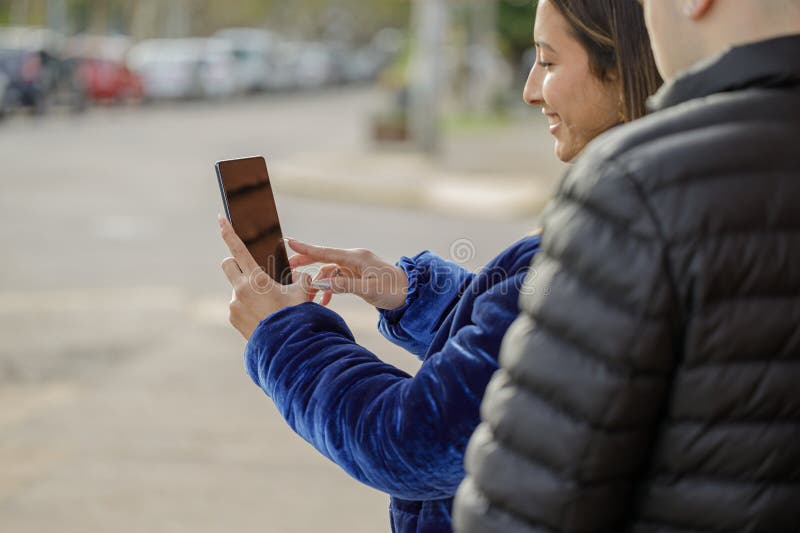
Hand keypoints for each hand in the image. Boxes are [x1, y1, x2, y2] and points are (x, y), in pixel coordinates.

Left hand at [218, 215, 312, 339]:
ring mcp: (234, 305)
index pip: (238, 250)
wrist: (285, 346)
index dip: (228, 232)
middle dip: (235, 263)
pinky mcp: (232, 317)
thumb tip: (300, 275)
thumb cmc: (294, 318)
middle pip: (227, 265)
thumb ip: (301, 278)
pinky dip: (247, 305)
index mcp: (255, 280)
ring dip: (246, 289)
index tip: (220, 219)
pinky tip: (262, 315)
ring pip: (236, 287)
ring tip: (267, 305)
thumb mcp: (302, 293)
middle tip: (251, 271)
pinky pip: (237, 304)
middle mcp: (239, 290)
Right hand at [287, 239, 407, 310]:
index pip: (326, 252)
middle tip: (288, 267)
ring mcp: (356, 267)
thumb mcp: (368, 290)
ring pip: (330, 271)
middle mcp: (354, 259)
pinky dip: (330, 287)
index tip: (289, 242)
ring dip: (318, 281)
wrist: (410, 293)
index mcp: (356, 258)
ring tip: (307, 294)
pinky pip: (338, 278)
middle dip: (306, 262)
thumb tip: (320, 284)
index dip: (307, 249)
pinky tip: (325, 300)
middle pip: (325, 258)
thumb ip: (344, 286)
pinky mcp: (357, 275)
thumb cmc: (393, 290)